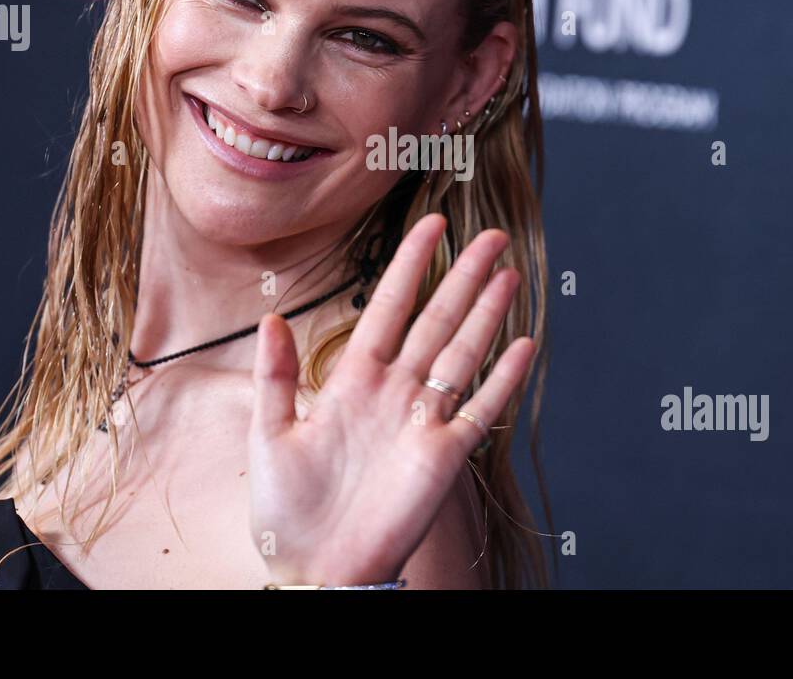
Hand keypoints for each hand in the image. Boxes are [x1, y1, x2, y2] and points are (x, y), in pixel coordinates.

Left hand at [247, 212, 533, 586]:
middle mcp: (395, 392)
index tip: (430, 224)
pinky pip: (480, 410)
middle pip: (437, 320)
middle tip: (491, 236)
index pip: (388, 306)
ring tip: (508, 274)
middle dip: (463, 276)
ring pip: (462, 354)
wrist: (316, 570)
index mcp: (354, 379)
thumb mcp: (269, 436)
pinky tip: (523, 345)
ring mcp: (423, 422)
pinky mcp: (444, 457)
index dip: (410, 264)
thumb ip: (275, 376)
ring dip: (486, 314)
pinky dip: (503, 380)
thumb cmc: (287, 511)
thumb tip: (270, 317)